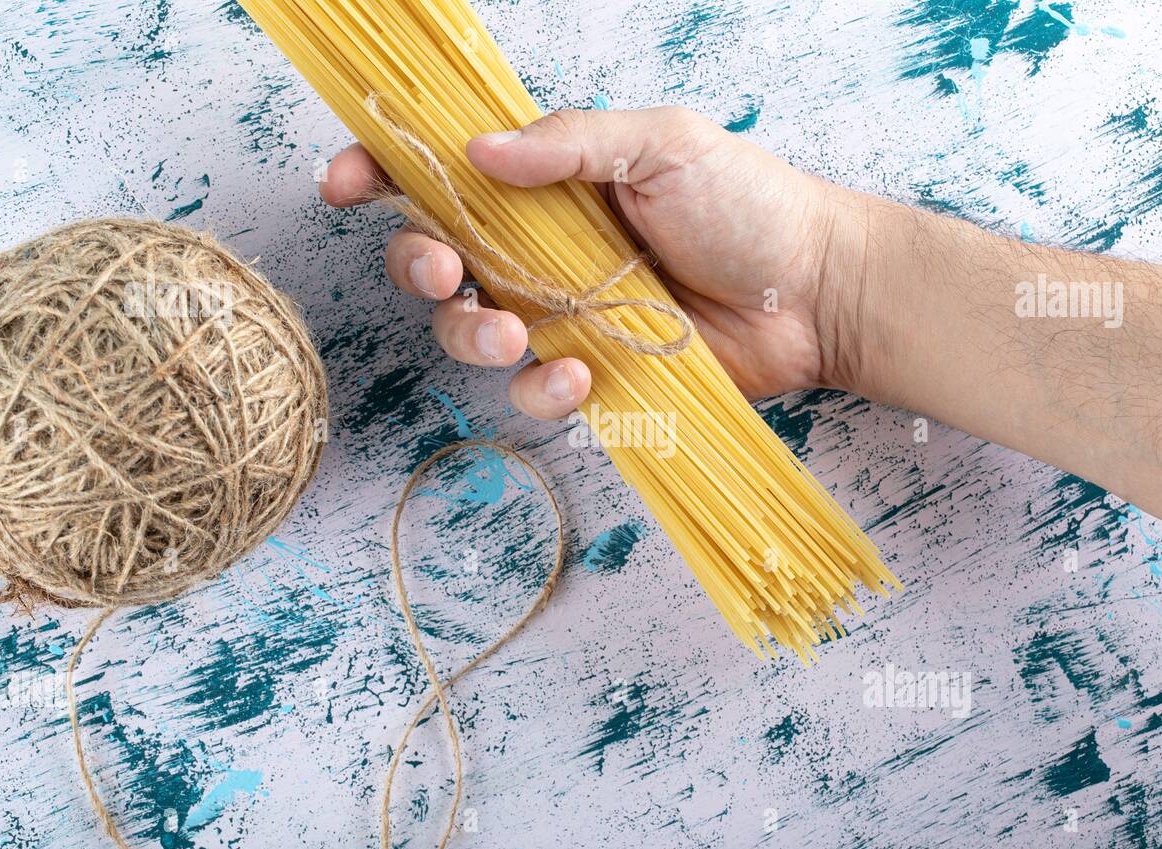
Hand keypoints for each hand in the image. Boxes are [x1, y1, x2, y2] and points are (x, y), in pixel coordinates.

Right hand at [320, 106, 873, 418]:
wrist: (815, 291)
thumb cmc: (748, 204)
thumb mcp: (663, 144)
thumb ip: (572, 142)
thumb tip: (478, 150)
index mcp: (547, 185)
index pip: (443, 175)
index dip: (383, 175)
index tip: (346, 182)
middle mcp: (539, 250)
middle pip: (435, 261)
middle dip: (416, 269)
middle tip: (444, 273)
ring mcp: (561, 317)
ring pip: (470, 334)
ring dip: (471, 337)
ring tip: (516, 334)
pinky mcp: (592, 375)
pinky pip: (532, 393)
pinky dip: (539, 390)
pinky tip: (576, 375)